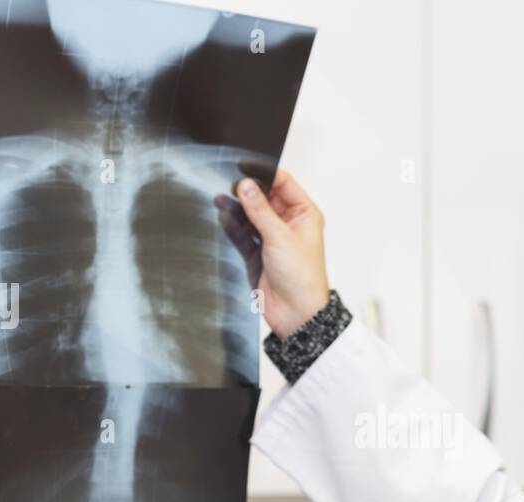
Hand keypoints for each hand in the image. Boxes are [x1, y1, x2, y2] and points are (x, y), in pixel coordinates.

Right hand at [214, 163, 330, 339]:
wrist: (296, 313)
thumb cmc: (302, 277)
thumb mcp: (280, 237)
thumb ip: (259, 210)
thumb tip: (245, 185)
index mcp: (304, 215)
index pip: (283, 183)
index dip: (263, 172)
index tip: (243, 166)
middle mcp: (289, 224)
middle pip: (264, 198)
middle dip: (247, 191)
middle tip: (231, 186)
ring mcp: (272, 239)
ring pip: (251, 216)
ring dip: (236, 208)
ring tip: (219, 199)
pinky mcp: (258, 254)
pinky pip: (243, 235)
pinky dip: (233, 226)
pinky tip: (223, 216)